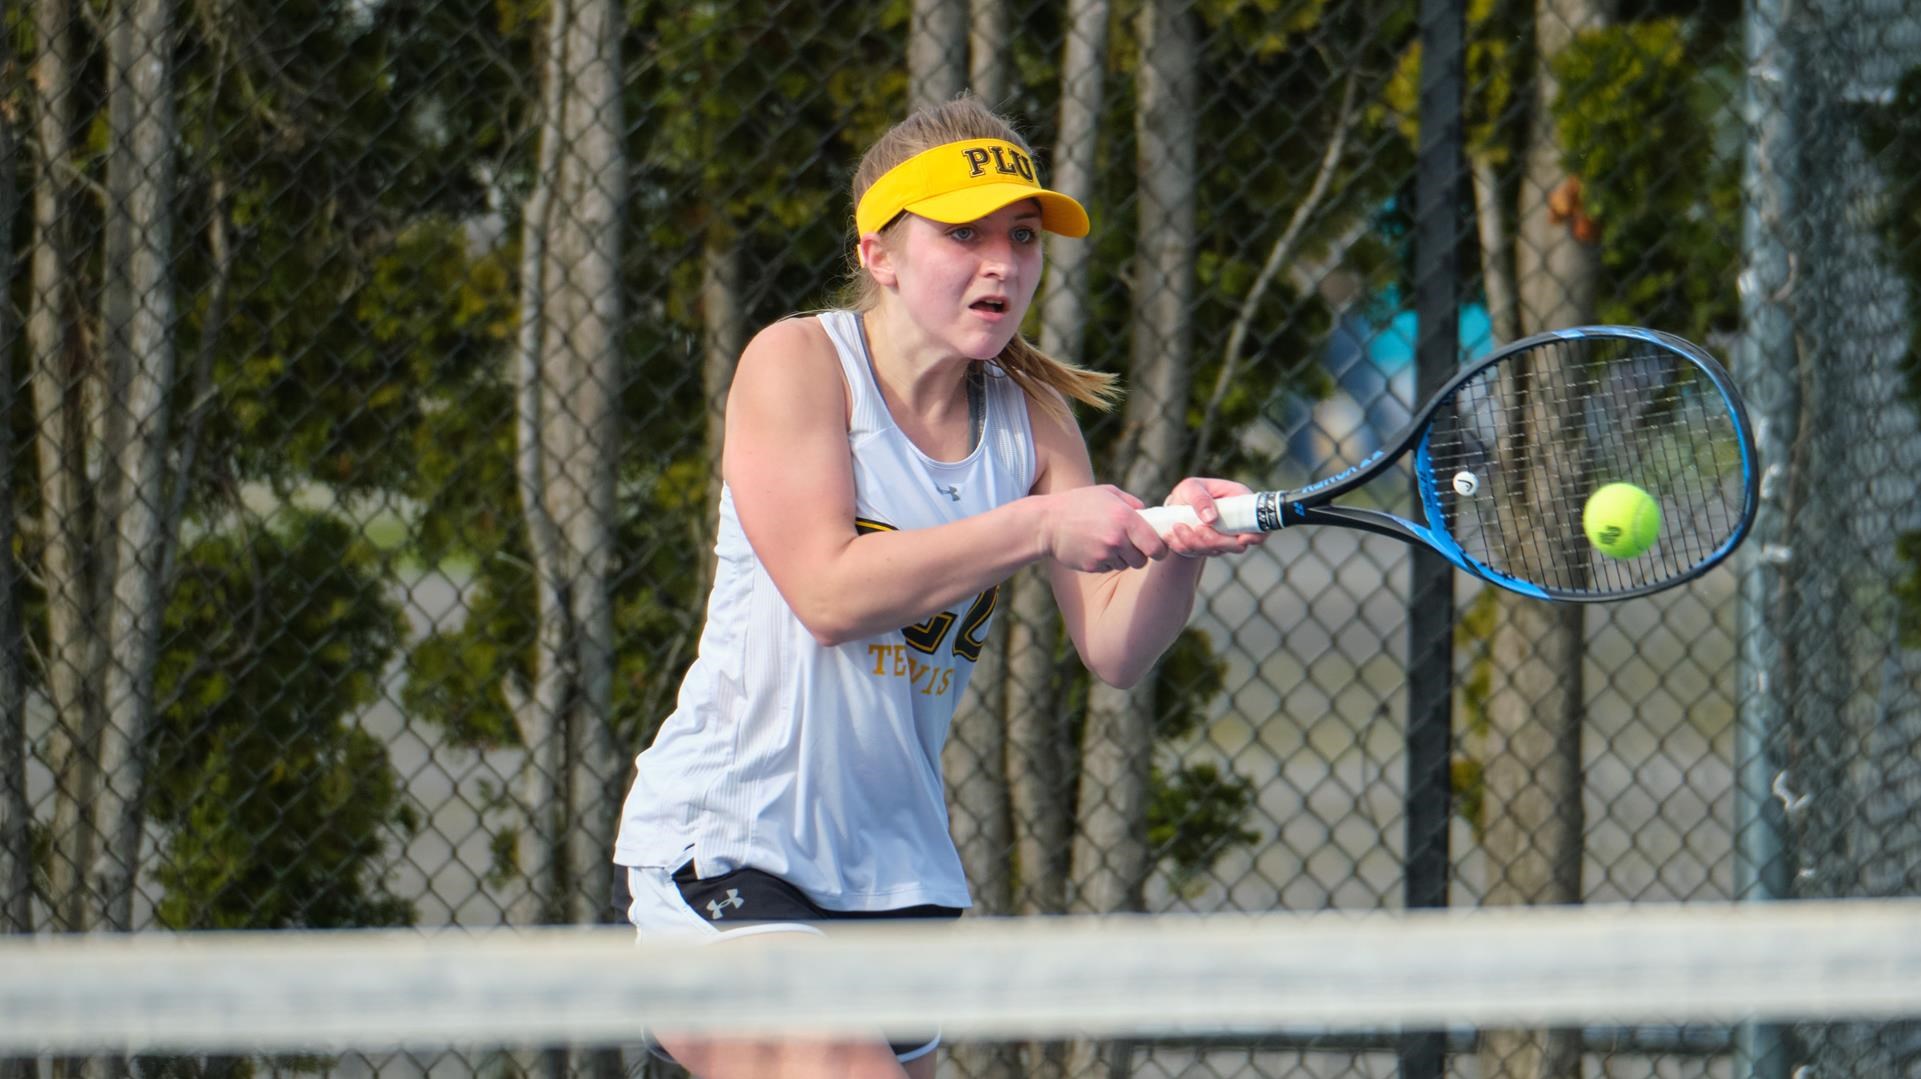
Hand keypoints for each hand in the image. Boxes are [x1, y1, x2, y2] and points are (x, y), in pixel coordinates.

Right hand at [1041, 485, 1169, 572]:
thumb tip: (1148, 514)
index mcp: (1126, 518)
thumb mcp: (1107, 493)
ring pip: (1124, 566)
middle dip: (1138, 556)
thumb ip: (1131, 502)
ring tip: (1104, 543)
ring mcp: (1104, 554)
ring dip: (1120, 558)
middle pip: (1142, 561)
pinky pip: (1107, 568)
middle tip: (1129, 546)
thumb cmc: (1079, 503)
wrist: (1047, 522)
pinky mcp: (1092, 566)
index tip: (1157, 549)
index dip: (1159, 550)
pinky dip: (1103, 562)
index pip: (1156, 546)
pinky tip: (1092, 548)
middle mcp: (1117, 538)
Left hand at [1158, 477, 1267, 558]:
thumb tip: (1211, 518)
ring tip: (1177, 526)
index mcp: (1240, 502)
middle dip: (1215, 541)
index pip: (1261, 524)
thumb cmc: (1190, 492)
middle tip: (1197, 529)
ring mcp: (1224, 539)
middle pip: (1237, 545)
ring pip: (1216, 551)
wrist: (1175, 506)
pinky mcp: (1209, 548)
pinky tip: (1171, 535)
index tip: (1242, 539)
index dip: (1257, 535)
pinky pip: (1198, 553)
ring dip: (1195, 542)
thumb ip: (1200, 499)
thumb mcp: (1192, 487)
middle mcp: (1237, 524)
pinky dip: (1183, 546)